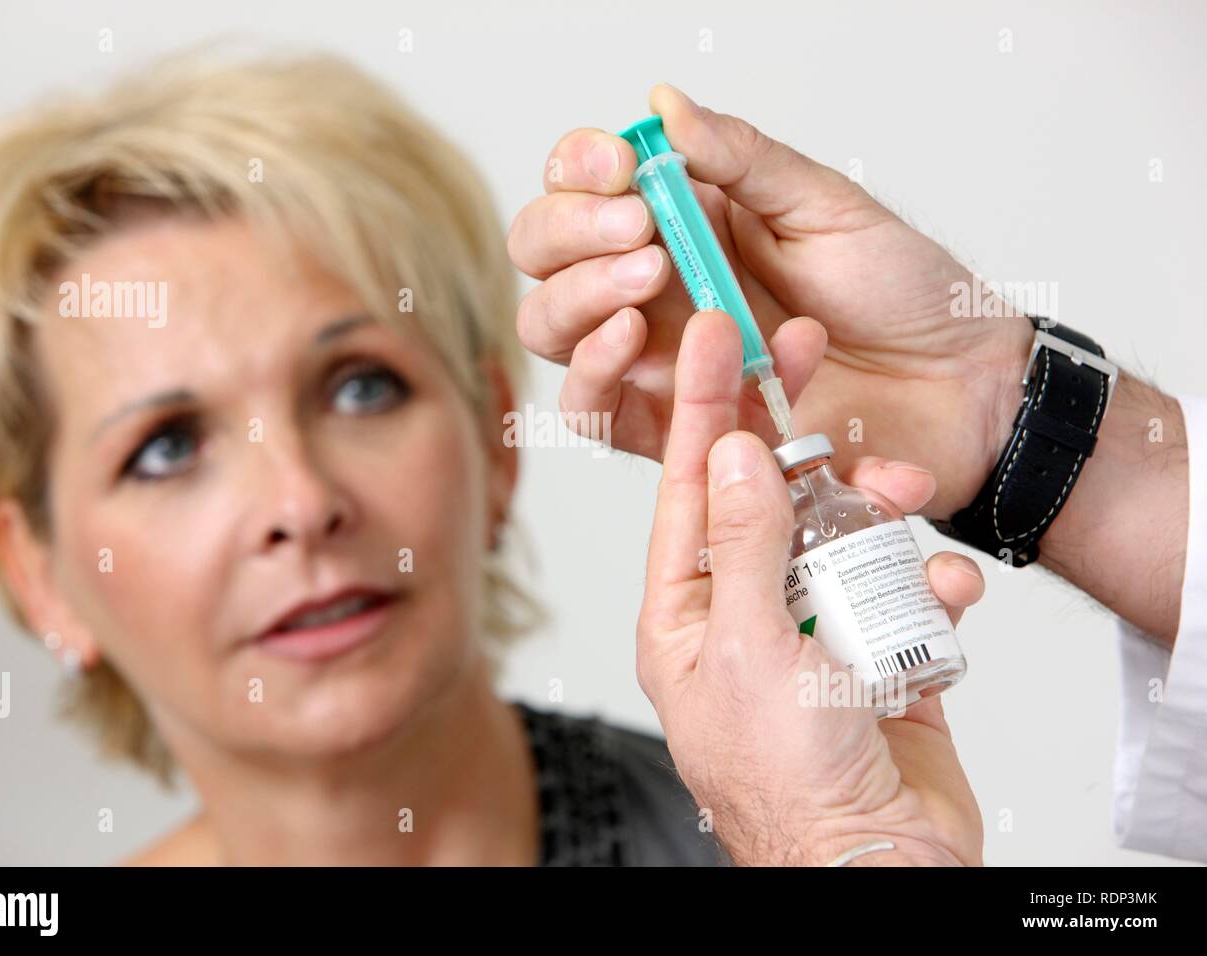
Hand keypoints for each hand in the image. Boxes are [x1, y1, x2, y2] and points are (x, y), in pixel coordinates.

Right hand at [508, 84, 1033, 517]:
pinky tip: (634, 338)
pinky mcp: (673, 429)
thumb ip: (741, 160)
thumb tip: (663, 105)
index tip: (620, 165)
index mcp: (684, 226)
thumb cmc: (904, 292)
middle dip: (570, 233)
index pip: (584, 191)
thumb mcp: (826, 205)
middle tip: (638, 228)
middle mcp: (655, 293)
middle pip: (545, 261)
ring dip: (579, 296)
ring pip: (553, 332)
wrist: (961, 384)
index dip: (577, 171)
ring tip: (646, 276)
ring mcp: (657, 361)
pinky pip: (594, 411)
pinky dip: (594, 372)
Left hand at [637, 311, 984, 865]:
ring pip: (845, 539)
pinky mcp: (880, 651)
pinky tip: (945, 600)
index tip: (705, 336)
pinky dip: (927, 589)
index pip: (687, 492)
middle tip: (812, 376)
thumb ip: (742, 544)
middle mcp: (745, 616)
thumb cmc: (788, 781)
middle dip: (801, 454)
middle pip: (771, 504)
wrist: (880, 864)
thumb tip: (726, 455)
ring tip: (903, 509)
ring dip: (879, 526)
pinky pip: (903, 592)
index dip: (695, 409)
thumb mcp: (747, 647)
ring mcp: (815, 632)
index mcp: (686, 616)